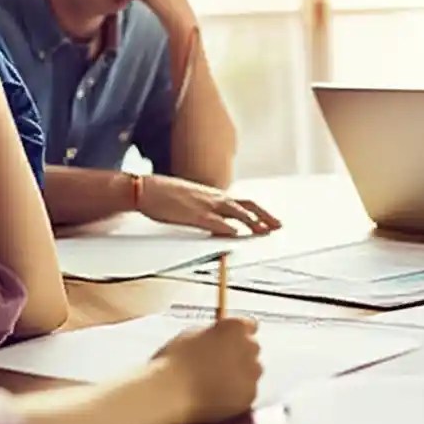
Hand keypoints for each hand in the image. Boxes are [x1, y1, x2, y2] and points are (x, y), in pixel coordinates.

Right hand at [141, 175, 282, 235]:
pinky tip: (236, 234)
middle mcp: (214, 198)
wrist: (146, 189)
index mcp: (214, 196)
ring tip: (263, 232)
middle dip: (264, 216)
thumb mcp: (192, 201)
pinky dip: (226, 228)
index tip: (271, 222)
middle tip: (278, 227)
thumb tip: (218, 222)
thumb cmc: (165, 196)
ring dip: (251, 222)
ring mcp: (205, 205)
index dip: (260, 213)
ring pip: (235, 212)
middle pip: (246, 205)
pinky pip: (214, 221)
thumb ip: (207, 209)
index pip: (243, 203)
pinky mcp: (192, 214)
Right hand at [156, 317, 262, 423]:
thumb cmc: (174, 362)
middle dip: (239, 354)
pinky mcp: (249, 396)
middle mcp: (249, 347)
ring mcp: (252, 373)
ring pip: (251, 372)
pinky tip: (216, 397)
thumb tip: (217, 338)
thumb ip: (212, 334)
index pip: (249, 325)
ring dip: (239, 375)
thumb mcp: (191, 335)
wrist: (171, 394)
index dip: (238, 334)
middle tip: (218, 364)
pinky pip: (246, 392)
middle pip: (251, 348)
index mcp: (235, 327)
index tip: (232, 340)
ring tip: (214, 384)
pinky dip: (236, 395)